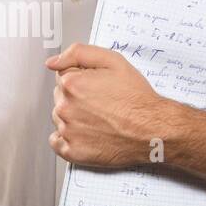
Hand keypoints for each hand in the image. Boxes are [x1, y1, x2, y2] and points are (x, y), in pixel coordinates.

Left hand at [45, 42, 185, 165]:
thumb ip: (78, 53)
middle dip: (76, 97)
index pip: (62, 75)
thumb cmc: (136, 98)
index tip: (96, 86)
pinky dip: (67, 139)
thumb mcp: (113, 61)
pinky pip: (57, 142)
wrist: (152, 130)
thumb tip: (52, 62)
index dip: (81, 78)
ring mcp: (68, 131)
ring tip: (98, 119)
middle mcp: (65, 108)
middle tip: (100, 102)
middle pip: (60, 97)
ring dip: (73, 117)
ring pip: (60, 118)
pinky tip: (85, 134)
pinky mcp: (73, 151)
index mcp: (71, 84)